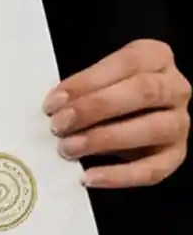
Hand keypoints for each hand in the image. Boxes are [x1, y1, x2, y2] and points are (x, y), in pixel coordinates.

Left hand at [44, 39, 189, 187]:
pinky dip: (119, 176)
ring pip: (154, 128)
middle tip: (58, 125)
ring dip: (105, 139)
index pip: (127, 63)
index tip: (53, 102)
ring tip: (68, 149)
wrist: (128, 115)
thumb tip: (54, 111)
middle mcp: (176, 88)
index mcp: (156, 57)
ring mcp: (180, 123)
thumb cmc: (104, 92)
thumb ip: (81, 89)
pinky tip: (88, 177)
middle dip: (96, 108)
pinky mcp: (175, 156)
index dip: (88, 82)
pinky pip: (153, 169)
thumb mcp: (95, 80)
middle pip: (144, 92)